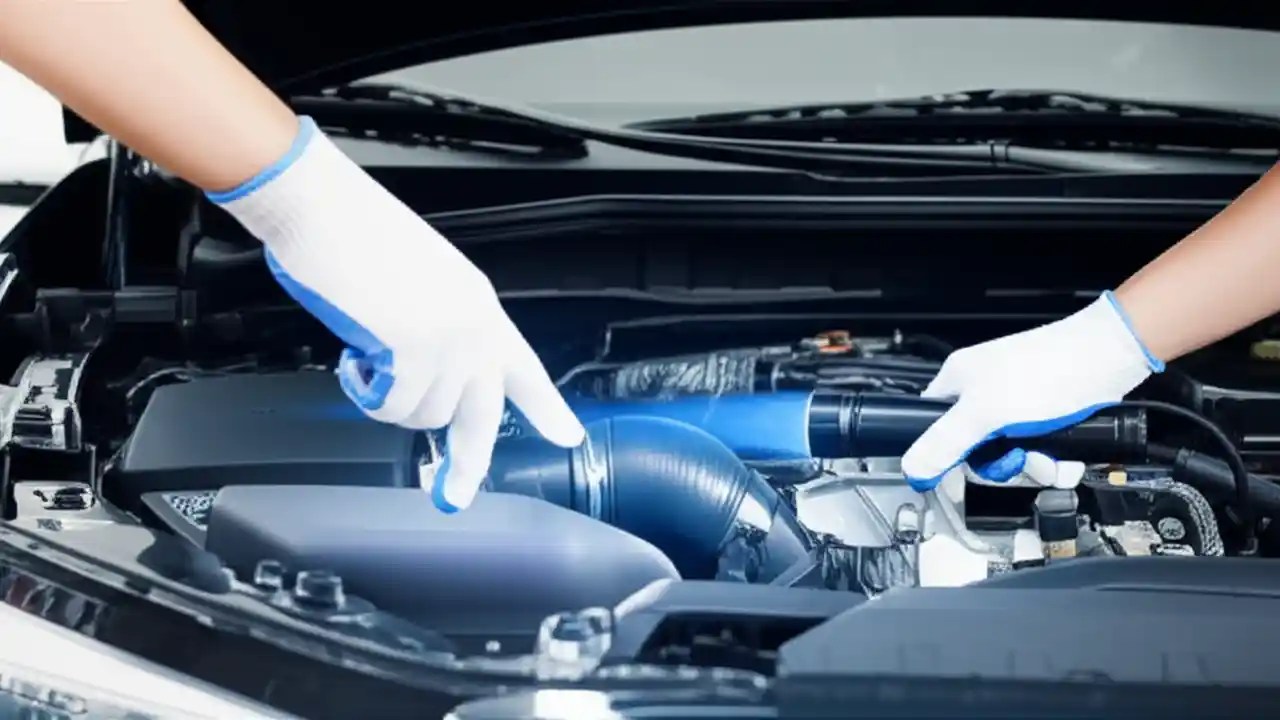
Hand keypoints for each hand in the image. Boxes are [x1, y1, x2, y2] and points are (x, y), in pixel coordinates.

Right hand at [209, 117, 584, 511]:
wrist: (323, 206)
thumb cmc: (357, 236)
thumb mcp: (421, 285)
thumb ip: (436, 331)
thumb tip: (424, 380)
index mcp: (481, 306)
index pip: (526, 368)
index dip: (548, 407)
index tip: (569, 436)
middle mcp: (474, 326)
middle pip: (484, 415)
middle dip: (468, 462)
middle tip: (453, 495)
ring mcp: (448, 339)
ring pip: (426, 415)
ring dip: (390, 402)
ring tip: (366, 362)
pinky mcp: (414, 350)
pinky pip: (392, 407)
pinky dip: (365, 394)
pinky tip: (353, 360)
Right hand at [901, 292, 1162, 490]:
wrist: (1111, 356)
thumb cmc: (1051, 368)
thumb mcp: (986, 414)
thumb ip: (945, 443)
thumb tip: (911, 469)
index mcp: (959, 382)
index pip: (932, 427)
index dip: (946, 456)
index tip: (961, 475)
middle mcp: (985, 392)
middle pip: (975, 449)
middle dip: (1002, 464)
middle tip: (1018, 459)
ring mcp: (1016, 404)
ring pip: (1010, 454)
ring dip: (1033, 465)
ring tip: (1049, 456)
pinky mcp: (1046, 415)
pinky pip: (1039, 451)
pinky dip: (1054, 460)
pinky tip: (1064, 455)